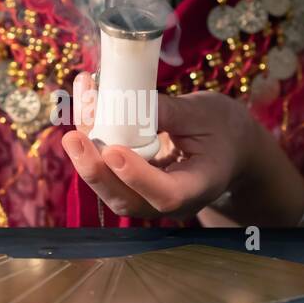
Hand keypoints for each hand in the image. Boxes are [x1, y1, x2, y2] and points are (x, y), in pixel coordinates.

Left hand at [61, 73, 303, 222]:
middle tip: (74, 138)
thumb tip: (126, 100)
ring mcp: (148, 198)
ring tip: (75, 118)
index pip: (166, 195)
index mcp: (198, 187)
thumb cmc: (222, 128)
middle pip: (127, 200)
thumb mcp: (203, 113)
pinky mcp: (131, 185)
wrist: (228, 147)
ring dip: (86, 156)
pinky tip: (84, 108)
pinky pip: (106, 171)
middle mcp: (170, 202)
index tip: (113, 150)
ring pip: (110, 188)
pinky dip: (91, 143)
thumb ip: (167, 111)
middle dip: (96, 171)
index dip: (137, 176)